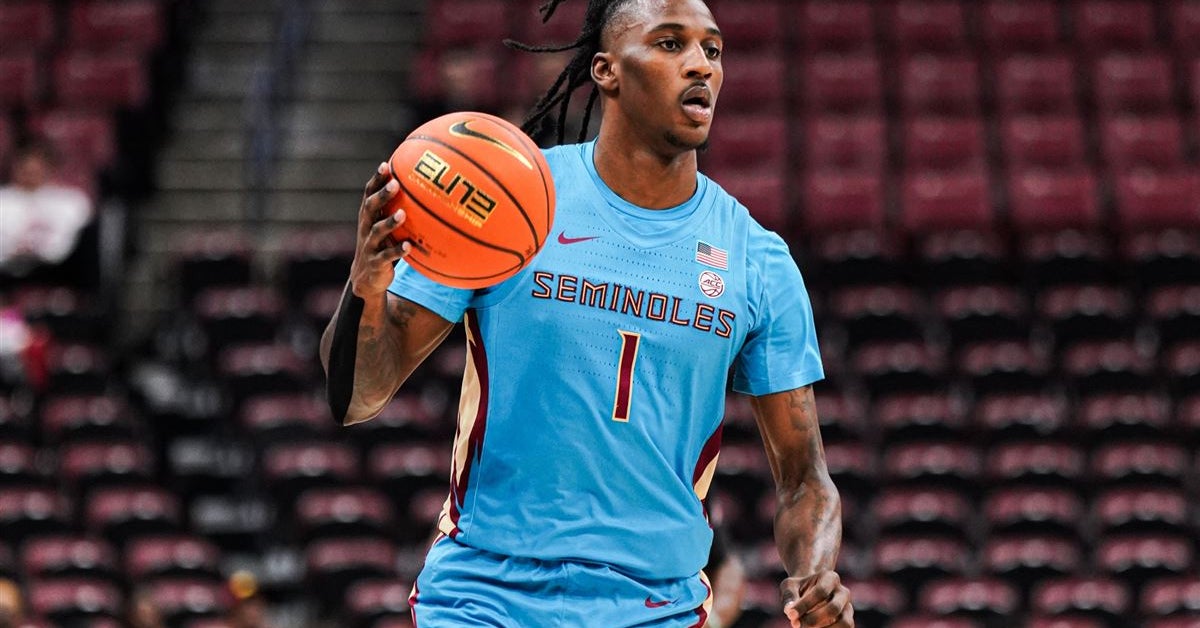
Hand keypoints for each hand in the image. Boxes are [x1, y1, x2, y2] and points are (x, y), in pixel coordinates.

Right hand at [349, 161, 410, 297]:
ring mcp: (370, 245)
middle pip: (370, 208)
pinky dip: (396, 251)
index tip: (386, 165)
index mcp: (368, 217)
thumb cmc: (382, 245)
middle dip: (382, 195)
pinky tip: (408, 246)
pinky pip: (386, 256)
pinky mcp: (376, 262)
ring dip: (389, 222)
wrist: (366, 278)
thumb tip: (422, 188)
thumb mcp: (384, 226)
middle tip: (395, 183)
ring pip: (377, 231)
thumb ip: (397, 209)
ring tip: (402, 214)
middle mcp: (366, 228)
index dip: (376, 179)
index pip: (369, 194)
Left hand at [780, 570, 852, 626]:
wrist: (808, 593)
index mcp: (830, 578)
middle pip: (834, 608)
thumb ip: (790, 596)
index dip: (805, 605)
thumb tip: (790, 611)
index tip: (790, 615)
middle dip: (813, 619)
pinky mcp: (848, 621)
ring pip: (844, 623)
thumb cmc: (798, 588)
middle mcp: (843, 592)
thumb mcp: (790, 586)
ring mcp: (848, 608)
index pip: (821, 591)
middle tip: (796, 625)